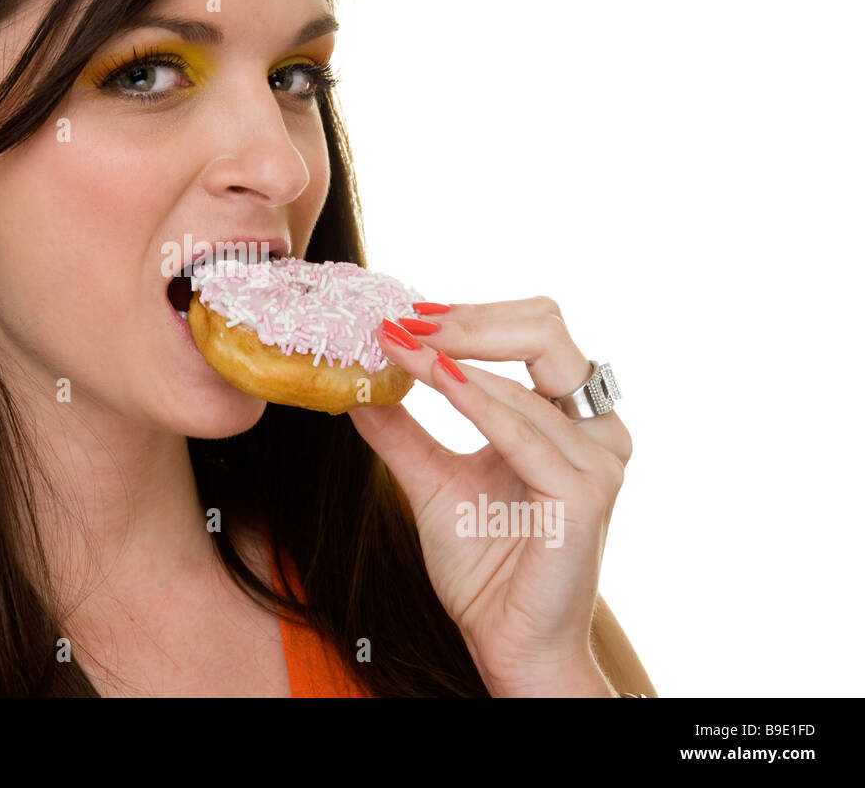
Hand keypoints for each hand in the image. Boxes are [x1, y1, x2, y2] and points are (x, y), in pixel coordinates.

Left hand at [348, 297, 631, 696]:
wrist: (505, 640)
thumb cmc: (485, 565)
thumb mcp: (431, 480)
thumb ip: (401, 429)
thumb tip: (357, 380)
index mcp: (567, 417)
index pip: (532, 331)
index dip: (470, 314)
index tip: (403, 314)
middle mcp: (594, 429)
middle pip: (547, 328)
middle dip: (470, 319)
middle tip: (405, 320)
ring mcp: (598, 459)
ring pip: (527, 376)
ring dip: (455, 356)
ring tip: (398, 348)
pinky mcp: (585, 494)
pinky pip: (525, 430)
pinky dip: (476, 399)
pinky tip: (435, 378)